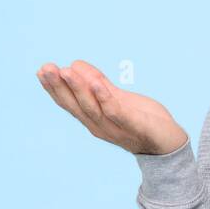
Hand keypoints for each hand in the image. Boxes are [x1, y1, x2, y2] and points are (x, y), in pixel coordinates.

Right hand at [36, 59, 188, 155]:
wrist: (169, 143)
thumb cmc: (141, 119)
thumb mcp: (117, 99)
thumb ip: (98, 84)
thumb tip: (74, 65)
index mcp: (93, 119)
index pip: (69, 103)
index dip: (54, 88)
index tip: (41, 70)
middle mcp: (100, 126)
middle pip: (75, 106)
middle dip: (59, 86)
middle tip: (45, 68)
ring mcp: (116, 128)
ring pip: (93, 107)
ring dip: (79, 89)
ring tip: (66, 71)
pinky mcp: (135, 127)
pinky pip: (118, 112)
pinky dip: (106, 99)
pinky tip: (98, 84)